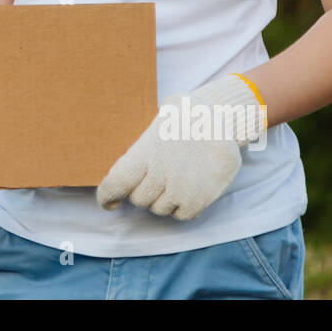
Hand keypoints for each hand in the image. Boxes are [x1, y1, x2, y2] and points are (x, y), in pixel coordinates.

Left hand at [96, 73, 266, 220]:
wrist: (224, 119)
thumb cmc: (186, 114)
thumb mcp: (160, 115)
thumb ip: (142, 139)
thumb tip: (128, 149)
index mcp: (145, 152)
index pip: (116, 183)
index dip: (107, 196)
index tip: (108, 203)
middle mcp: (160, 174)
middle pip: (138, 198)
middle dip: (142, 191)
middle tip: (155, 175)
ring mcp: (180, 190)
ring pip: (158, 209)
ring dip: (162, 198)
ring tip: (175, 177)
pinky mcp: (199, 201)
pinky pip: (180, 215)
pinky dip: (181, 207)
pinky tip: (188, 187)